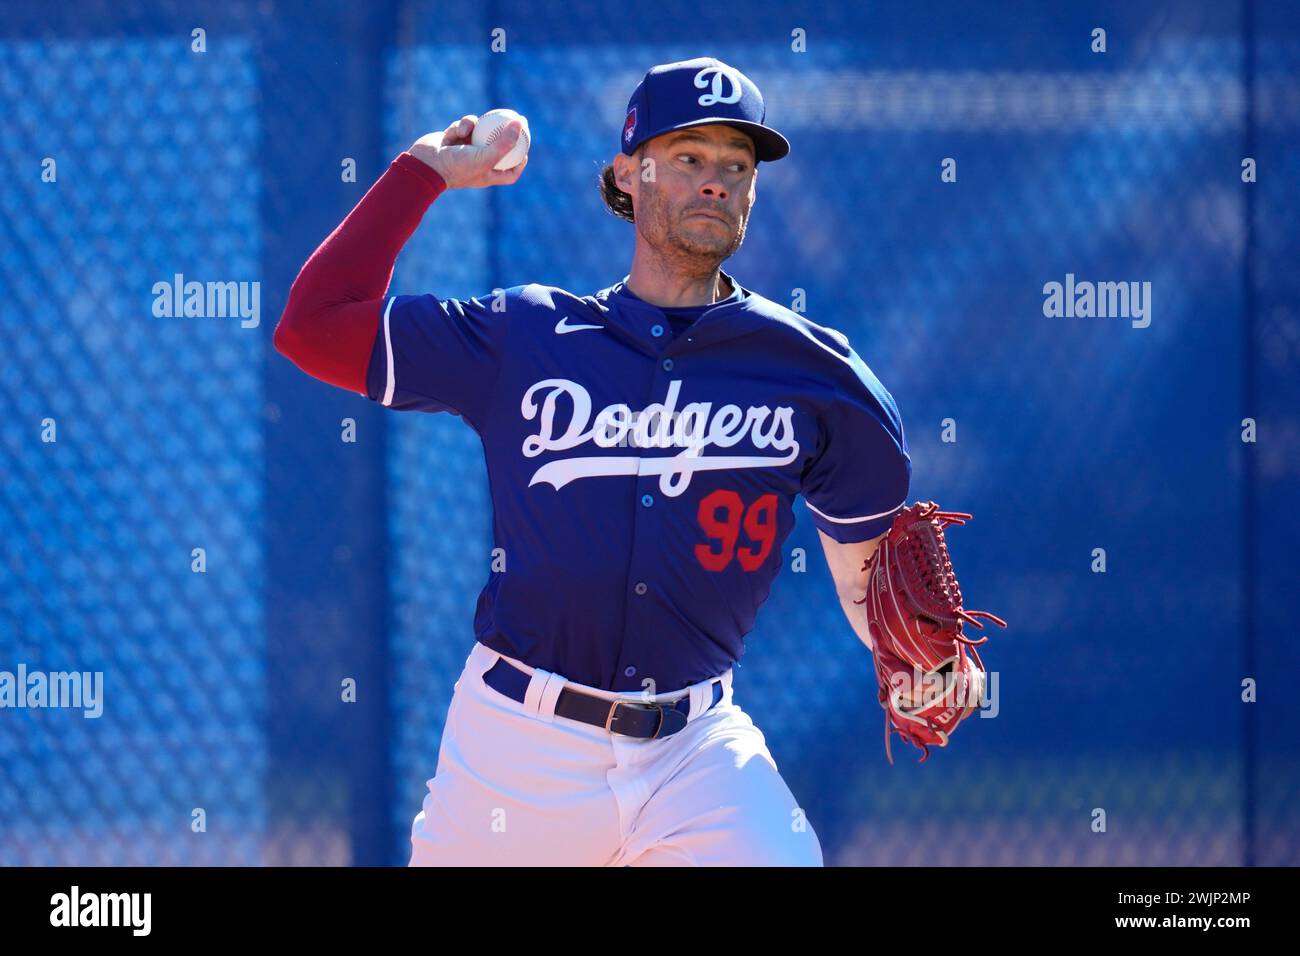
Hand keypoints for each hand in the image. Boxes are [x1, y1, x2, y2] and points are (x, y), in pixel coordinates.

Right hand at [408, 115, 528, 189]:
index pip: (509, 172)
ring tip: (472, 126)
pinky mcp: (453, 139)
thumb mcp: (485, 157)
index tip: (526, 149)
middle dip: (509, 133)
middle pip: (499, 147)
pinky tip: (456, 131)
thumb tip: (521, 124)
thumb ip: (505, 143)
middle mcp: (478, 163)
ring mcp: (465, 150)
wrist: (425, 164)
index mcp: (487, 174)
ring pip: (480, 131)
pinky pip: (464, 126)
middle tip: (519, 119)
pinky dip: (461, 126)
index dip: (520, 162)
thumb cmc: (457, 167)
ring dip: (476, 125)